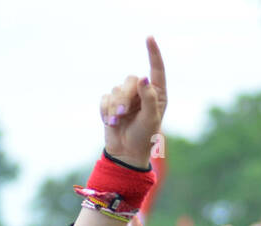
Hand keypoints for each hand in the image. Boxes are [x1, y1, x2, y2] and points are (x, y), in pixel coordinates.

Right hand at [102, 36, 166, 168]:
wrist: (127, 153)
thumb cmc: (144, 137)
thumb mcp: (151, 119)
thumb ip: (148, 98)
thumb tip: (144, 77)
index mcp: (157, 95)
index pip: (156, 70)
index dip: (153, 53)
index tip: (149, 37)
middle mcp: (141, 93)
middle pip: (129, 81)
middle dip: (124, 98)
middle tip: (123, 114)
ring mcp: (126, 98)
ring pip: (115, 90)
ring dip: (114, 107)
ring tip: (118, 122)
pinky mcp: (111, 103)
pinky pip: (104, 99)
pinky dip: (106, 111)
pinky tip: (111, 123)